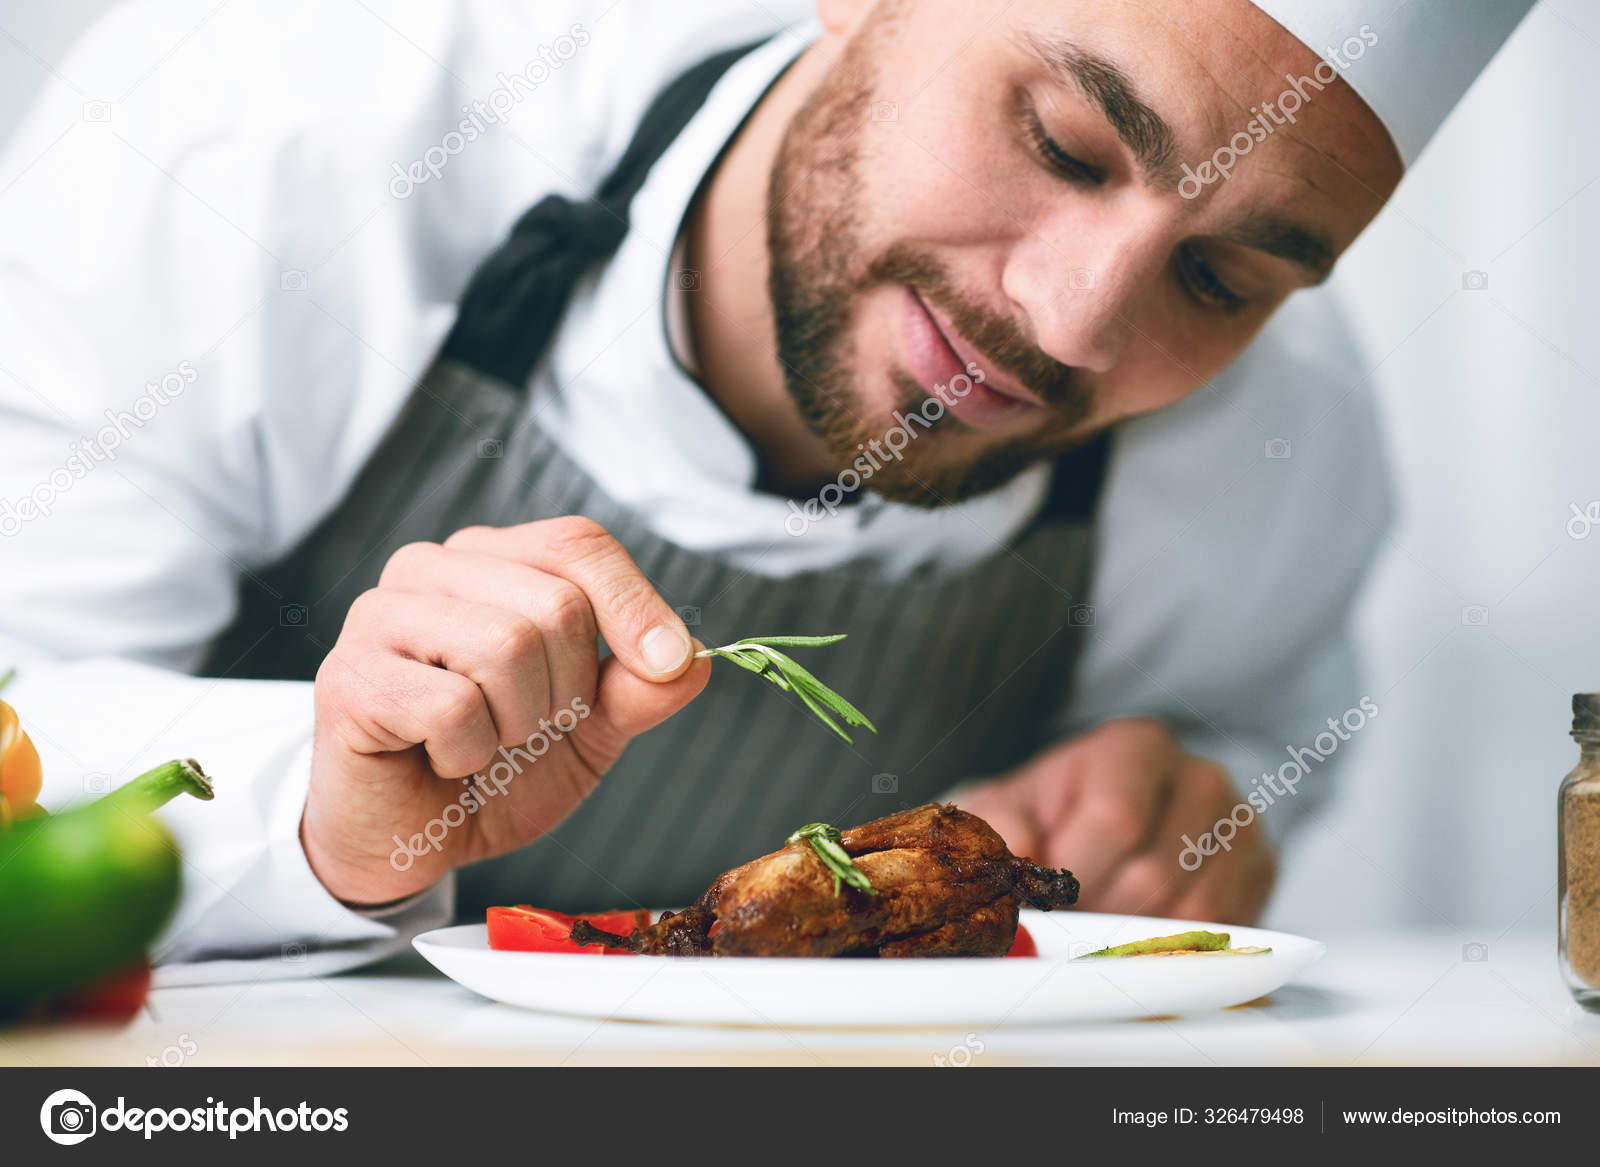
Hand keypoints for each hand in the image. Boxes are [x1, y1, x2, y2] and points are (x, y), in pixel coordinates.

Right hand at [302, 518, 710, 905]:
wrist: (411, 840)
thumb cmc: (495, 770)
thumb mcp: (591, 729)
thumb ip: (642, 689)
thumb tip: (692, 659)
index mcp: (492, 561)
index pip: (577, 544)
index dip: (635, 603)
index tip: (668, 663)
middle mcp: (431, 569)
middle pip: (556, 602)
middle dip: (569, 689)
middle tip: (530, 728)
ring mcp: (380, 616)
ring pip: (506, 644)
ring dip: (519, 723)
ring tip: (485, 742)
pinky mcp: (350, 677)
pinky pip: (453, 707)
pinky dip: (468, 753)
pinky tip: (440, 759)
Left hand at [957, 718, 1274, 923]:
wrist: (1100, 821)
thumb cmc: (1052, 816)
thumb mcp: (1010, 808)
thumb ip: (1000, 825)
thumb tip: (1016, 859)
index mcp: (1135, 747)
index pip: (1117, 819)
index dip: (1075, 871)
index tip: (1047, 890)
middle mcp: (1200, 777)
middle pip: (1155, 874)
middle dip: (1101, 910)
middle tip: (1074, 911)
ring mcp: (1241, 825)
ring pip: (1192, 911)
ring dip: (1137, 932)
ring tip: (1106, 912)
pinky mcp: (1261, 871)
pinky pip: (1223, 931)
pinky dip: (1175, 941)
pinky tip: (1143, 922)